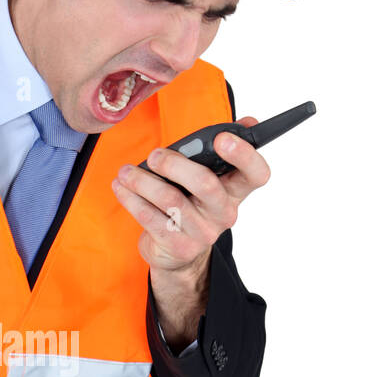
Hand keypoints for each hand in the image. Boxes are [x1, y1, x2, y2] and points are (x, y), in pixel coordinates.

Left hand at [111, 117, 270, 275]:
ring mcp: (202, 232)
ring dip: (142, 181)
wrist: (179, 254)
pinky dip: (131, 199)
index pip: (256, 174)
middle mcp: (224, 213)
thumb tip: (248, 121)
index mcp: (236, 191)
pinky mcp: (178, 246)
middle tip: (153, 155)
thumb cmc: (192, 205)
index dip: (244, 155)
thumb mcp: (210, 180)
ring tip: (125, 172)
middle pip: (205, 184)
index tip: (221, 138)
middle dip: (175, 164)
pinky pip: (150, 217)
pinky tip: (120, 187)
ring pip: (170, 200)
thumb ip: (222, 151)